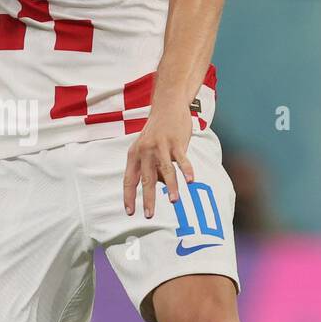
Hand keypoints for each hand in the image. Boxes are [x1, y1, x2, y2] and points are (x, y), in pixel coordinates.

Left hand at [123, 100, 193, 217]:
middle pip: (146, 179)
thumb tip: (161, 186)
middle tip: (149, 215)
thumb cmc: (157, 132)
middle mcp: (145, 151)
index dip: (128, 196)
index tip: (129, 212)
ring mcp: (161, 146)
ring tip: (174, 202)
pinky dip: (186, 170)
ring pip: (165, 171)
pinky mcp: (176, 142)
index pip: (129, 180)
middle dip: (148, 199)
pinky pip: (182, 159)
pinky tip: (191, 181)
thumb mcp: (147, 149)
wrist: (167, 106)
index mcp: (134, 155)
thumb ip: (152, 167)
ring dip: (171, 187)